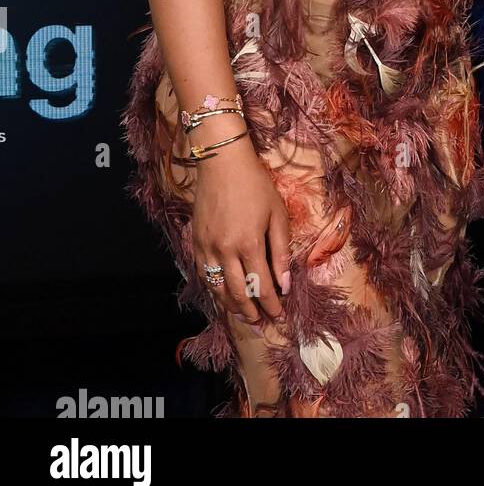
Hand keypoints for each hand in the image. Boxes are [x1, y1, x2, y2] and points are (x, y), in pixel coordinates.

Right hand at [191, 138, 290, 325]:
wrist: (222, 163)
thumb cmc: (256, 185)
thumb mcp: (277, 214)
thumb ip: (280, 251)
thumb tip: (285, 284)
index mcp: (249, 244)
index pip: (261, 286)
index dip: (270, 304)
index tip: (279, 315)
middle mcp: (224, 251)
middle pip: (237, 293)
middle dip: (250, 312)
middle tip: (261, 322)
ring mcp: (206, 248)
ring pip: (217, 289)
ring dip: (230, 306)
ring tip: (243, 314)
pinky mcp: (195, 242)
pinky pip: (204, 274)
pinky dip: (214, 289)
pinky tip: (223, 293)